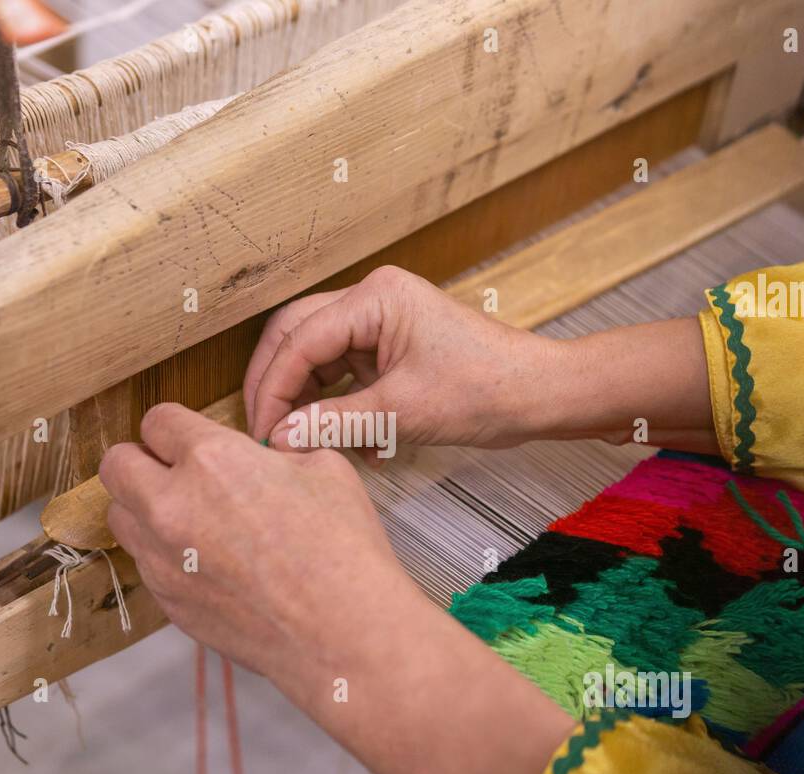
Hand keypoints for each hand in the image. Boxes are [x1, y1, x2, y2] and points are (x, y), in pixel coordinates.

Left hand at [99, 402, 574, 773]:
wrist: (342, 633)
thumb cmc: (342, 550)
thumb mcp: (324, 469)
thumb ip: (275, 454)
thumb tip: (262, 457)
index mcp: (211, 460)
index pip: (158, 421)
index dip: (175, 427)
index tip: (187, 438)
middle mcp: (172, 506)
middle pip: (116, 465)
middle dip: (140, 461)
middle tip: (170, 471)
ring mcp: (163, 560)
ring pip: (120, 518)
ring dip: (143, 509)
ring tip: (186, 517)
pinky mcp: (169, 602)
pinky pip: (146, 565)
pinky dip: (163, 556)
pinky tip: (206, 561)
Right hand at [243, 265, 562, 456]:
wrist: (539, 395)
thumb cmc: (486, 390)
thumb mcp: (403, 412)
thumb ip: (336, 423)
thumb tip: (281, 438)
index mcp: (375, 298)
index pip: (299, 340)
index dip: (274, 389)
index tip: (264, 433)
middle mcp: (373, 300)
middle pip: (298, 338)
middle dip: (280, 388)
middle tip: (269, 434)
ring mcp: (382, 323)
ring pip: (319, 359)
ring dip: (313, 404)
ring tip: (312, 444)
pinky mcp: (391, 348)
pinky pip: (347, 375)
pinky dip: (343, 409)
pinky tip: (358, 446)